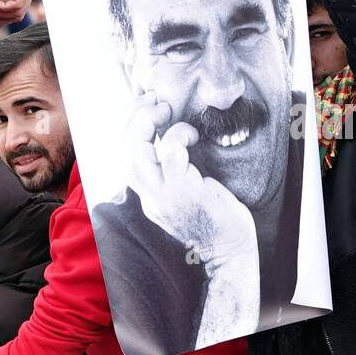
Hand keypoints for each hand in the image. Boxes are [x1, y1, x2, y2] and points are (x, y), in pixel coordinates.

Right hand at [123, 91, 257, 272]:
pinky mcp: (182, 192)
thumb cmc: (219, 223)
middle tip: (154, 100)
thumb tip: (178, 142)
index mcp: (150, 196)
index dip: (133, 128)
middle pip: (124, 151)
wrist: (231, 254)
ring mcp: (163, 195)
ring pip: (136, 151)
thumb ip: (178, 174)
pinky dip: (179, 134)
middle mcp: (149, 196)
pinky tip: (193, 135)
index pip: (128, 157)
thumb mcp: (190, 196)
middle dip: (135, 118)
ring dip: (147, 121)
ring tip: (165, 109)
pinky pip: (170, 151)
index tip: (149, 108)